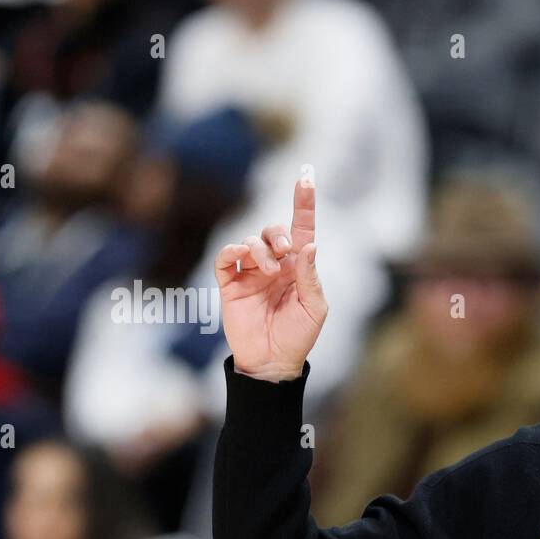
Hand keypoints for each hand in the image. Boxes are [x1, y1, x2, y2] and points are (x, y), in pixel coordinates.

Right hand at [216, 173, 326, 381]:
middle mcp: (275, 265)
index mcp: (299, 267)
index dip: (304, 202)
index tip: (307, 176)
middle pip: (273, 230)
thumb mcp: (314, 308)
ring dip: (261, 249)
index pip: (301, 228)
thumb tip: (309, 245)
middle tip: (285, 253)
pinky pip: (225, 257)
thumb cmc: (298, 336)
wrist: (272, 362)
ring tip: (270, 270)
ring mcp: (251, 272)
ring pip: (250, 241)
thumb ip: (310, 276)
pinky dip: (232, 250)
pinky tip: (241, 256)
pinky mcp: (230, 283)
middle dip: (278, 234)